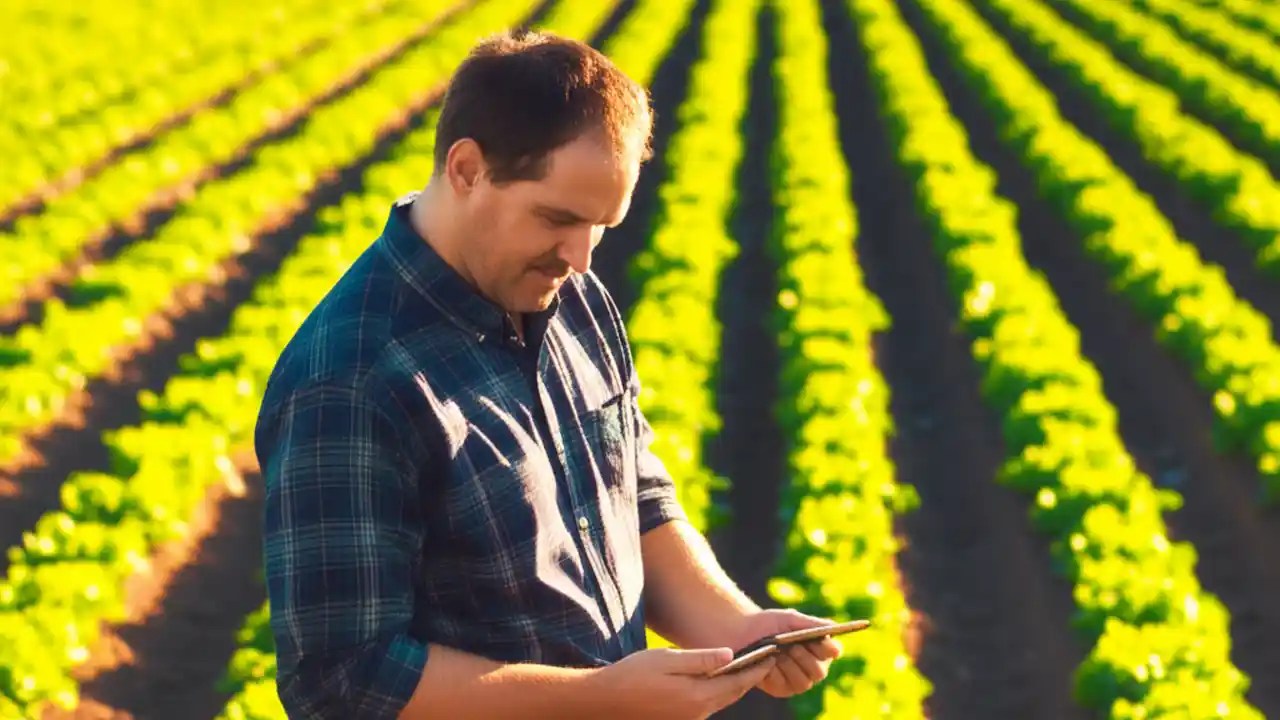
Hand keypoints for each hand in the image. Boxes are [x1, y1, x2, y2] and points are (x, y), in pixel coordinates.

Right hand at [590, 646, 776, 718]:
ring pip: (721, 700)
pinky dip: (719, 692)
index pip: (738, 682)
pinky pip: (707, 705)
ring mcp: (688, 719)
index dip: (757, 668)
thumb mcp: (667, 659)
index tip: (773, 655)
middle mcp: (697, 713)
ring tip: (748, 668)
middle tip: (768, 660)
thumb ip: (701, 659)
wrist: (604, 701)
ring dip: (735, 685)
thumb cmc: (633, 675)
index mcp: (697, 696)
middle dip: (751, 677)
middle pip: (733, 694)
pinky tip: (718, 680)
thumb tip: (731, 655)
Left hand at [725, 609, 843, 697]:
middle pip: (819, 672)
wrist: (741, 632)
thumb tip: (833, 629)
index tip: (821, 642)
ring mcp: (796, 680)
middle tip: (794, 647)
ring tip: (778, 653)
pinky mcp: (780, 689)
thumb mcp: (790, 618)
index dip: (828, 648)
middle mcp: (811, 667)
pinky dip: (776, 673)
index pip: (833, 651)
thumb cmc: (769, 623)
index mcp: (818, 648)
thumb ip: (812, 624)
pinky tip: (768, 662)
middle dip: (807, 659)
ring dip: (791, 667)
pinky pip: (784, 686)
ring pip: (803, 682)